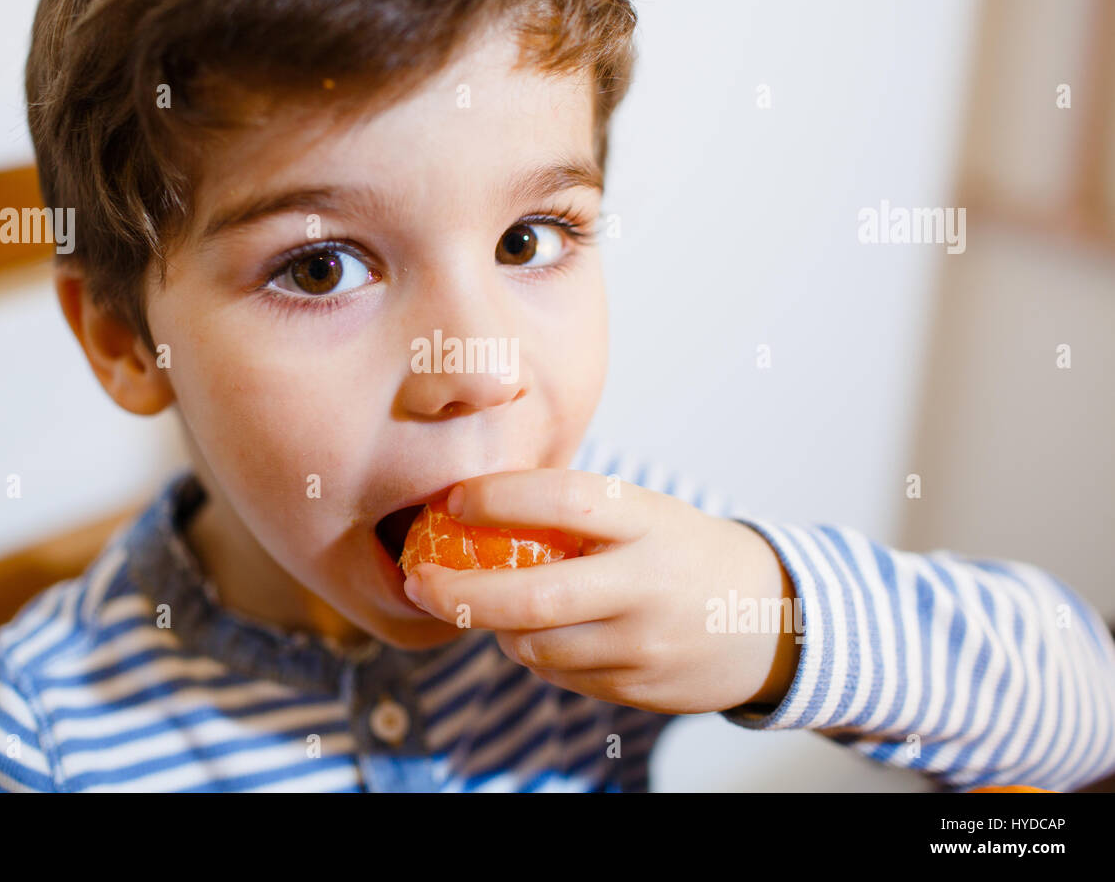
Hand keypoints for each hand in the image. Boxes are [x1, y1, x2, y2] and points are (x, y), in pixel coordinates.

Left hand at [402, 468, 801, 714]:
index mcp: (649, 522)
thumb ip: (577, 514)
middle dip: (461, 593)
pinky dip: (536, 653)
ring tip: (490, 604)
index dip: (499, 497)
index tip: (451, 498)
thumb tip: (475, 504)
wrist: (768, 621)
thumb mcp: (646, 514)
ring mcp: (645, 645)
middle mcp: (647, 585)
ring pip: (538, 646)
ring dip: (498, 627)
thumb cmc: (684, 552)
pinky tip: (541, 633)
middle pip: (534, 597)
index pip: (564, 503)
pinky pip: (561, 676)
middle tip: (419, 581)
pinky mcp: (641, 690)